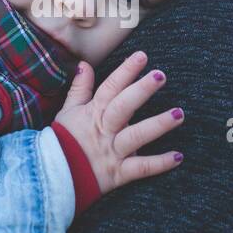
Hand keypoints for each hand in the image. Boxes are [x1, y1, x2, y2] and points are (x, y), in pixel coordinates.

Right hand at [52, 50, 184, 196]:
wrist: (53, 177)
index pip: (110, 88)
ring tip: (178, 114)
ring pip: (136, 136)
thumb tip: (85, 64)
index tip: (141, 56)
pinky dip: (160, 163)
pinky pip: (141, 168)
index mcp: (93, 113)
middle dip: (141, 91)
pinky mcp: (118, 173)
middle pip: (123, 107)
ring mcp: (112, 152)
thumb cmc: (62, 141)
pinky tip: (178, 156)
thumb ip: (80, 88)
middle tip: (160, 75)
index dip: (125, 71)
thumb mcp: (67, 111)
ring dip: (158, 125)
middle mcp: (104, 130)